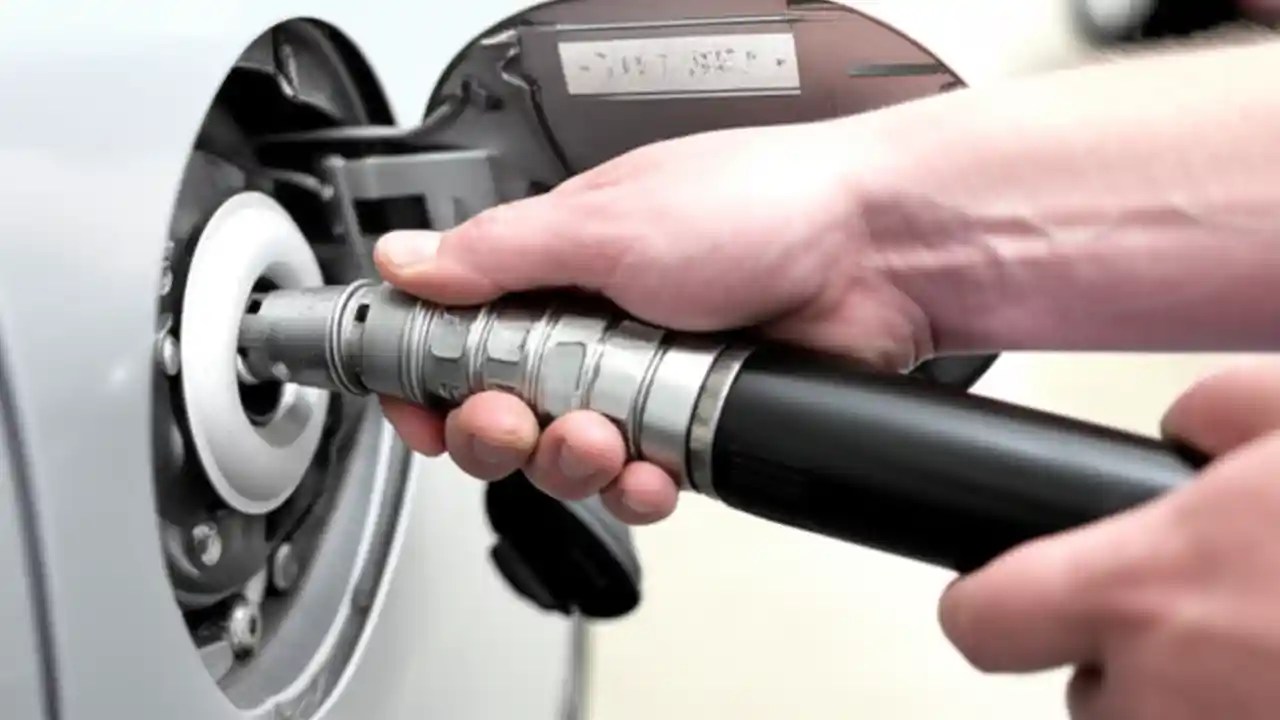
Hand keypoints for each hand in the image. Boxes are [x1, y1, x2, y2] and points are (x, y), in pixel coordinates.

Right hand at [371, 118, 932, 523]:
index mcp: (558, 263)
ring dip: (571, 460)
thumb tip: (406, 260)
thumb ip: (497, 252)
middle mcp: (594, 322)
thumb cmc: (762, 202)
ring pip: (566, 454)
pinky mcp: (688, 422)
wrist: (878, 251)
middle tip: (514, 418)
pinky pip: (637, 479)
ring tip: (602, 434)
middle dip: (498, 430)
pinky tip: (651, 470)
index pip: (458, 329)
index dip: (429, 377)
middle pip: (500, 408)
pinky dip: (637, 486)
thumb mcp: (608, 219)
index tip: (423, 408)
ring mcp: (642, 378)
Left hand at [939, 360, 1279, 718]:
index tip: (987, 591)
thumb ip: (1226, 406)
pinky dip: (1243, 706)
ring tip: (1256, 637)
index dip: (978, 606)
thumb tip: (1191, 422)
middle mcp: (1169, 696)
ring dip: (1187, 695)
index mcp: (1148, 586)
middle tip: (1185, 605)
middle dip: (1115, 658)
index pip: (982, 622)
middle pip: (1082, 696)